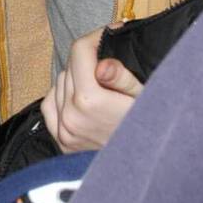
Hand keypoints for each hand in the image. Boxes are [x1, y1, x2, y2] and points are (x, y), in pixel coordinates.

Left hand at [41, 27, 143, 152]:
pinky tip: (79, 99)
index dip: (95, 37)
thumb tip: (102, 63)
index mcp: (89, 100)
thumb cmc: (152, 129)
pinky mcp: (62, 142)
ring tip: (99, 84)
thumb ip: (122, 78)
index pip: (79, 51)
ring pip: (60, 83)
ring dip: (76, 78)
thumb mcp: (144, 99)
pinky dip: (61, 96)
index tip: (109, 35)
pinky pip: (50, 105)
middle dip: (88, 58)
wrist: (147, 167)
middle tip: (109, 62)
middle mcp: (71, 115)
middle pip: (70, 66)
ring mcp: (64, 130)